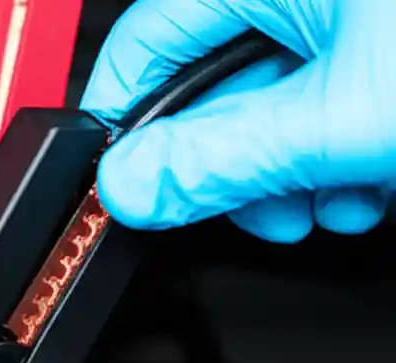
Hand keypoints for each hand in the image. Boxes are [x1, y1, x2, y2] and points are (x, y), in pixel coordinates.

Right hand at [82, 0, 395, 242]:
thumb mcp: (338, 121)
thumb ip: (221, 159)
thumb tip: (127, 184)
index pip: (144, 40)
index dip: (124, 118)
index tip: (123, 182)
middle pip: (212, 87)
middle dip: (230, 165)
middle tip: (245, 210)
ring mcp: (346, 19)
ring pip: (270, 108)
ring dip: (286, 178)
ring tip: (322, 206)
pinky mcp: (376, 52)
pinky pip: (325, 107)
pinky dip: (336, 159)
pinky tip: (363, 188)